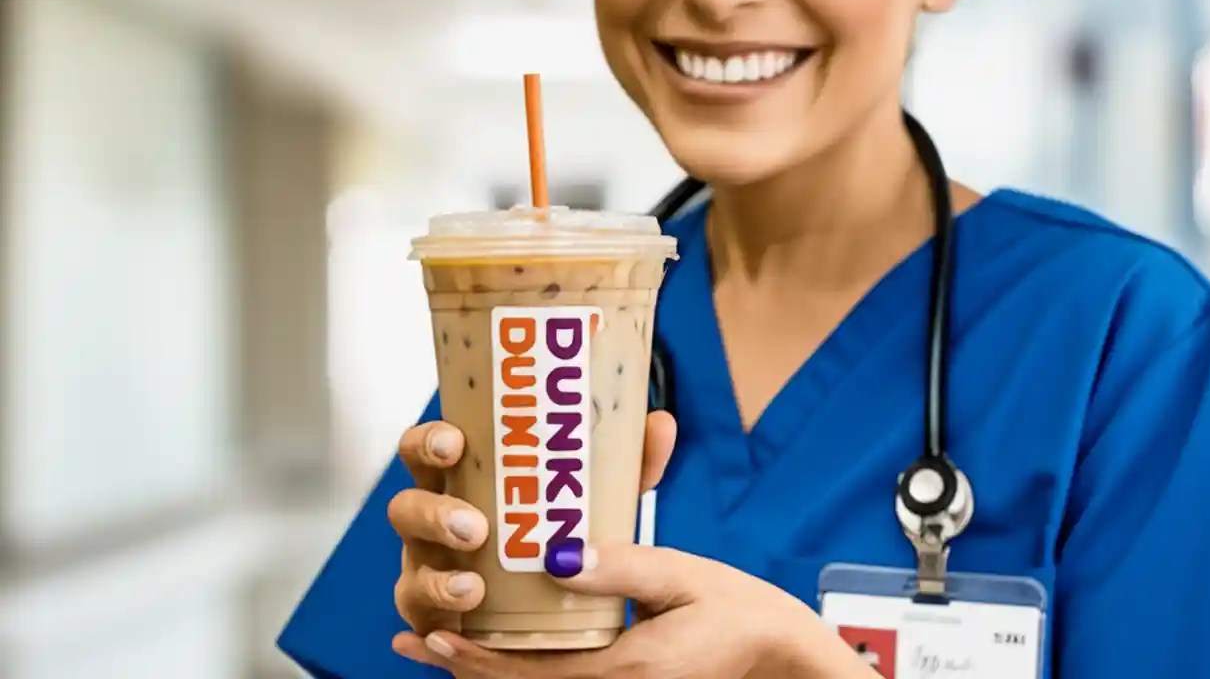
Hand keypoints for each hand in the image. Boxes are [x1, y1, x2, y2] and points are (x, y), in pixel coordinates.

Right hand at [386, 412, 677, 641]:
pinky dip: (432, 629)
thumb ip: (628, 465)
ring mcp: (432, 572)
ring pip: (411, 573)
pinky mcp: (440, 621)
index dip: (428, 442)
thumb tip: (660, 423)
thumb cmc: (572, 535)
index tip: (455, 443)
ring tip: (473, 588)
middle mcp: (438, 524)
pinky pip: (423, 626)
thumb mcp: (603, 500)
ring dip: (436, 580)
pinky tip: (450, 631)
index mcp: (465, 480)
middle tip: (474, 527)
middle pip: (405, 508)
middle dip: (432, 513)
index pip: (428, 451)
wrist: (576, 608)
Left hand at [393, 544, 873, 678]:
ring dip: (484, 675)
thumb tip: (556, 557)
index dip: (469, 659)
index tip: (428, 634)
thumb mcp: (681, 577)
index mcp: (623, 671)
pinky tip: (499, 656)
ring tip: (439, 648)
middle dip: (461, 669)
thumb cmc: (741, 612)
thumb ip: (619, 568)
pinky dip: (521, 677)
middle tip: (413, 639)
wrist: (782, 659)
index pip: (524, 676)